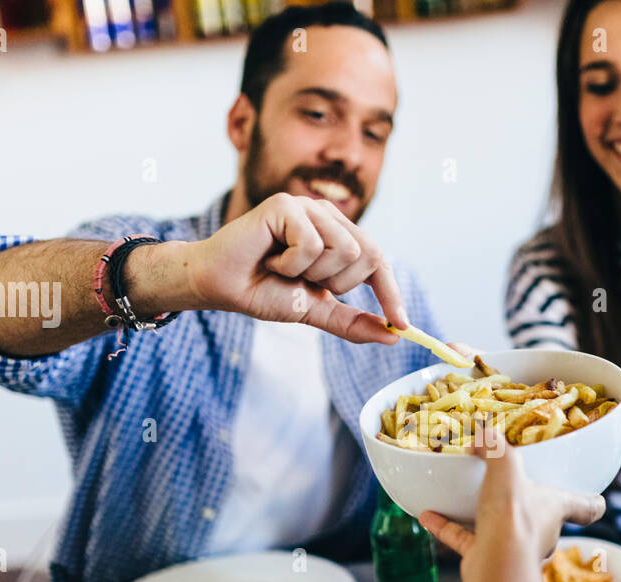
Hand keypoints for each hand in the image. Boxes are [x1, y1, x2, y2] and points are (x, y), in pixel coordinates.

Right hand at [187, 193, 407, 344]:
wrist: (220, 286)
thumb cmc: (263, 291)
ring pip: (345, 250)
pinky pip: (312, 245)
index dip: (390, 294)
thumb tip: (392, 337)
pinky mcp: (286, 205)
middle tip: (304, 282)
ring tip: (283, 268)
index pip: (379, 263)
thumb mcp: (315, 310)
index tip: (401, 326)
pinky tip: (270, 258)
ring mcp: (308, 207)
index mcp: (340, 236)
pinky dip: (290, 264)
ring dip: (312, 273)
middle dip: (338, 284)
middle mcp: (329, 217)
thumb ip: (352, 322)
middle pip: (369, 255)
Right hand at [417, 429, 604, 563]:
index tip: (596, 500)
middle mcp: (541, 532)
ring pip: (502, 533)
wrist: (495, 562)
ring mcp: (514, 551)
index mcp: (556, 508)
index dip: (591, 502)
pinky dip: (449, 528)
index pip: (586, 507)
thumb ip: (496, 446)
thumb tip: (483, 434)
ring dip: (483, 519)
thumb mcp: (506, 467)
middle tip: (511, 490)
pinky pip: (466, 541)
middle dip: (528, 508)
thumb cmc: (513, 514)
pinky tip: (429, 516)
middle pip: (543, 520)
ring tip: (460, 501)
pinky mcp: (486, 561)